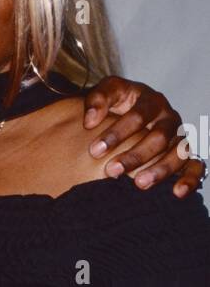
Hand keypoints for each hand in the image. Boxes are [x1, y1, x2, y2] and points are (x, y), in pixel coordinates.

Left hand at [82, 75, 205, 197]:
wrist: (124, 113)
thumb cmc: (115, 104)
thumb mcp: (105, 94)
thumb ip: (96, 100)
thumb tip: (90, 121)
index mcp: (150, 101)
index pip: (138, 115)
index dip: (118, 132)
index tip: (95, 150)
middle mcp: (168, 118)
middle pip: (159, 137)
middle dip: (135, 155)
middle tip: (112, 171)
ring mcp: (178, 137)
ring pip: (179, 153)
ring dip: (160, 169)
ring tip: (139, 183)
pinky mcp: (184, 155)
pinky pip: (195, 166)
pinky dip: (189, 179)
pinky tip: (176, 192)